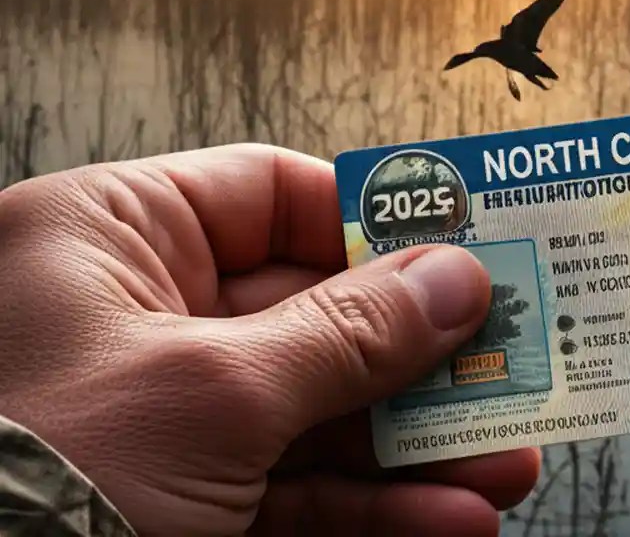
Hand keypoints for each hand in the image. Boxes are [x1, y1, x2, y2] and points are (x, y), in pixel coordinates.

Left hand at [0, 145, 538, 535]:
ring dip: (417, 445)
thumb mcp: (212, 391)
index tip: (472, 246)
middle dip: (423, 355)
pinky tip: (447, 518)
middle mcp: (135, 319)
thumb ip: (348, 332)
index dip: (381, 220)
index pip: (272, 195)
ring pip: (319, 413)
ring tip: (503, 461)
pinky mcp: (180, 501)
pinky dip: (373, 509)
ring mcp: (162, 418)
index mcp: (108, 240)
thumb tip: (455, 280)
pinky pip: (296, 491)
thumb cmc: (29, 481)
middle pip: (319, 314)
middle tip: (511, 364)